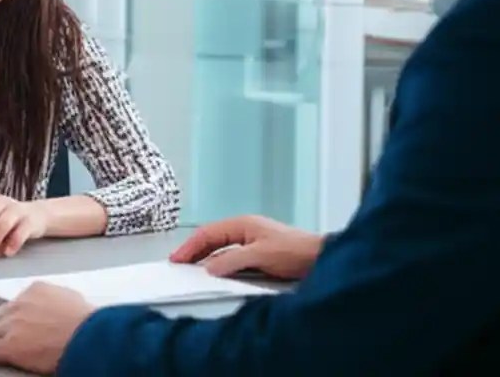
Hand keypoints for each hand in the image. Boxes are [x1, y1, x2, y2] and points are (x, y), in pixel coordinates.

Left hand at [0, 282, 93, 373]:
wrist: (86, 334)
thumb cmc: (85, 319)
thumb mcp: (70, 298)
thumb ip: (56, 300)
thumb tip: (55, 305)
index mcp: (34, 290)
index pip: (15, 303)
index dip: (8, 314)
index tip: (4, 318)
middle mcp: (19, 304)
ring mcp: (12, 325)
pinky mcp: (10, 345)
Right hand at [170, 214, 322, 279]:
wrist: (322, 259)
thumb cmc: (296, 252)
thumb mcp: (260, 256)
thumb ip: (232, 260)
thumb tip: (209, 268)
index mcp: (243, 224)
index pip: (208, 233)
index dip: (190, 246)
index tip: (177, 260)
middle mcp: (246, 231)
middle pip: (212, 240)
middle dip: (195, 252)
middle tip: (178, 265)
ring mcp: (253, 243)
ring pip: (222, 250)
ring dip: (207, 260)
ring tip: (193, 272)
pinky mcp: (260, 256)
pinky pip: (233, 260)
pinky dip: (221, 266)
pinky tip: (217, 276)